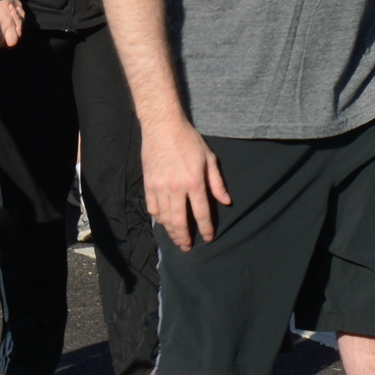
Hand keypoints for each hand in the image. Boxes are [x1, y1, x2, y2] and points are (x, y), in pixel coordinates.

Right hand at [143, 117, 229, 251]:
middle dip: (185, 237)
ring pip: (165, 218)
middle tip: (188, 247)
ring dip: (171, 232)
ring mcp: (160, 187)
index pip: (202, 212)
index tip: (208, 238)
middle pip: (180, 221)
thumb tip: (226, 201)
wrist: (163, 127)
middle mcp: (176, 188)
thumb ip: (217, 182)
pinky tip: (164, 223)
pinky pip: (152, 208)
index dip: (206, 228)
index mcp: (194, 182)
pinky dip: (158, 218)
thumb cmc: (189, 141)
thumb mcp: (209, 159)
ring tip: (177, 239)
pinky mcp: (148, 184)